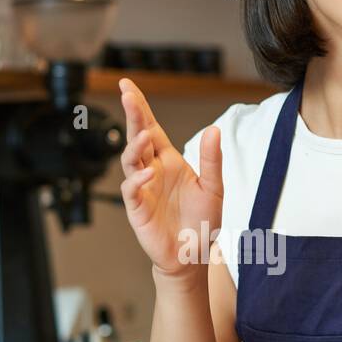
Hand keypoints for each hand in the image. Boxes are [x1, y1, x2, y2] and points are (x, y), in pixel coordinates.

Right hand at [118, 78, 222, 278]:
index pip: (151, 127)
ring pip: (131, 161)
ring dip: (134, 147)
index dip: (139, 107)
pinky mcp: (138, 209)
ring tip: (142, 136)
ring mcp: (143, 188)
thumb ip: (213, 160)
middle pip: (137, 137)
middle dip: (132, 115)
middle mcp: (152, 170)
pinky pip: (132, 190)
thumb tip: (214, 130)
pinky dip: (136, 181)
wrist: (193, 256)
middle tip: (127, 94)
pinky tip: (146, 174)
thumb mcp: (214, 187)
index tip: (128, 85)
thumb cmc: (201, 221)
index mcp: (169, 160)